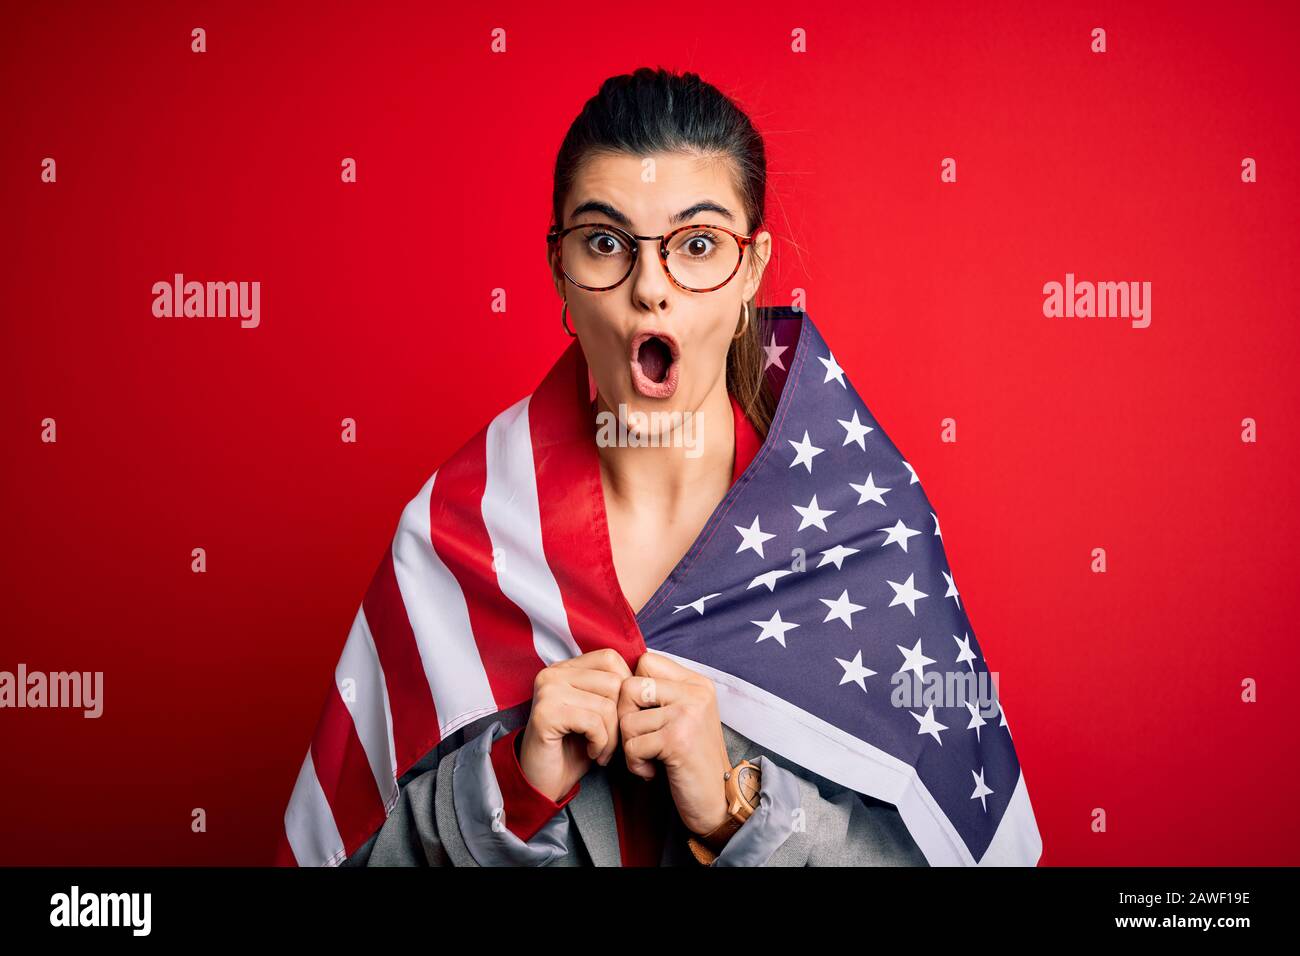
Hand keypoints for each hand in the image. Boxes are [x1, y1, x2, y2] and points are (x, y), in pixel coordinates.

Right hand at [518, 648, 630, 801]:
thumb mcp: (597, 713)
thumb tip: (644, 680)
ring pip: (607, 704)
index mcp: (564, 668)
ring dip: (612, 736)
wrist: (543, 783)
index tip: (618, 717)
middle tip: (611, 742)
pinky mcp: (546, 714)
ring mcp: (547, 692)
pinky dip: (601, 743)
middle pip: (614, 682)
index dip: (625, 689)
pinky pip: (593, 722)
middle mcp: (552, 674)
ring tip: (601, 751)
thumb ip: (613, 690)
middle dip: (621, 717)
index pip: (610, 658)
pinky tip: (592, 753)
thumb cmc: (574, 749)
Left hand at [617, 652, 731, 837]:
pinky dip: (636, 765)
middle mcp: (695, 692)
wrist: (718, 801)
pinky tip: (654, 771)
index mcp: (696, 682)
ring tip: (651, 758)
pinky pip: (632, 745)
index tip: (643, 716)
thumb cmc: (691, 760)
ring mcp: (687, 713)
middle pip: (629, 686)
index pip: (645, 661)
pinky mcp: (677, 739)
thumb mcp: (683, 717)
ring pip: (626, 719)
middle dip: (625, 718)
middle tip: (641, 740)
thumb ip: (660, 694)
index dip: (633, 690)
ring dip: (630, 747)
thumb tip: (617, 677)